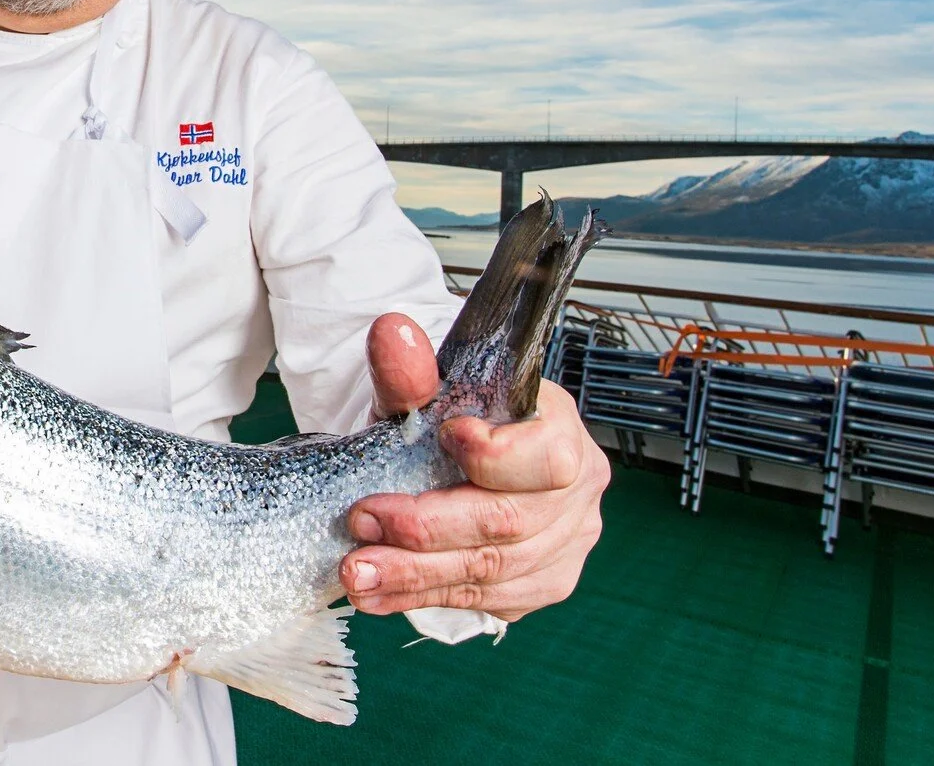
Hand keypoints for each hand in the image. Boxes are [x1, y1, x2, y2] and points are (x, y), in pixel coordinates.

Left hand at [336, 312, 608, 620]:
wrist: (444, 451)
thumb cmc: (443, 418)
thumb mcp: (421, 389)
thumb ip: (409, 367)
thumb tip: (392, 332)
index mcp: (559, 427)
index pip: (545, 457)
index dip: (493, 458)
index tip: (440, 441)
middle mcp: (575, 490)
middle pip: (508, 523)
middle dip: (426, 531)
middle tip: (361, 526)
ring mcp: (565, 542)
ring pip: (493, 571)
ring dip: (416, 577)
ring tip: (358, 573)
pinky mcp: (541, 583)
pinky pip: (488, 600)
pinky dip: (426, 598)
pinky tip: (381, 595)